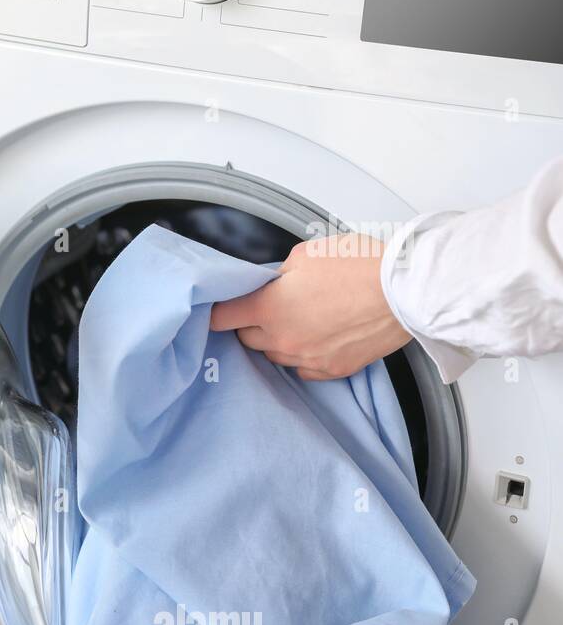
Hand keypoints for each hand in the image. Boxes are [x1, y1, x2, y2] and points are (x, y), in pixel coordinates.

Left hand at [209, 234, 411, 379]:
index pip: (221, 317)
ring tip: (302, 318)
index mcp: (270, 308)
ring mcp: (307, 358)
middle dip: (251, 322)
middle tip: (270, 305)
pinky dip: (304, 354)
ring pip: (275, 354)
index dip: (217, 310)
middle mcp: (283, 339)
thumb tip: (270, 283)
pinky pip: (303, 367)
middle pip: (247, 338)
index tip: (218, 308)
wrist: (407, 292)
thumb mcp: (307, 254)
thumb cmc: (362, 266)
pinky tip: (319, 335)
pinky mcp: (331, 370)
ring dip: (279, 339)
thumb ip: (277, 273)